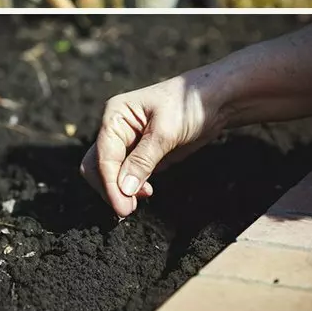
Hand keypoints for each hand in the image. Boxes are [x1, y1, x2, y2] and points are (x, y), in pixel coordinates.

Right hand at [79, 74, 226, 217]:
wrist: (214, 100)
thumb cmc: (189, 104)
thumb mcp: (166, 131)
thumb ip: (143, 160)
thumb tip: (124, 189)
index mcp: (115, 116)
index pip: (103, 157)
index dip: (109, 185)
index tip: (122, 207)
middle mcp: (116, 129)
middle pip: (97, 167)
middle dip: (110, 189)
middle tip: (128, 210)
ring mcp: (128, 143)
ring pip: (109, 174)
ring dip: (119, 191)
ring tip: (141, 200)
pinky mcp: (141, 154)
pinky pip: (127, 175)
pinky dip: (131, 188)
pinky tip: (147, 192)